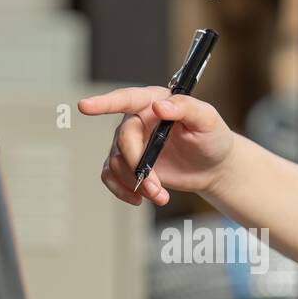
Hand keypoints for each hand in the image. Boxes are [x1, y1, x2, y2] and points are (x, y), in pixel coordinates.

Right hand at [78, 86, 235, 206]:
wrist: (212, 165)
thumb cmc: (212, 137)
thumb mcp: (208, 120)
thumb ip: (186, 108)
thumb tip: (160, 106)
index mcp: (153, 102)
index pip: (125, 99)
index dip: (104, 103)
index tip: (85, 107)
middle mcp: (137, 120)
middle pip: (123, 142)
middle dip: (138, 168)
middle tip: (156, 188)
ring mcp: (130, 143)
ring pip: (117, 163)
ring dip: (135, 184)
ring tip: (160, 196)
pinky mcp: (128, 164)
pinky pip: (110, 176)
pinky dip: (121, 190)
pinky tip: (139, 200)